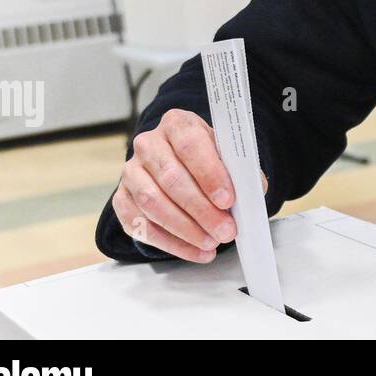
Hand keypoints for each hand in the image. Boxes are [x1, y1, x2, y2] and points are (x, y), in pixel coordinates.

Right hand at [112, 108, 267, 262]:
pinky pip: (141, 225)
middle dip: (201, 210)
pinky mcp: (121, 199)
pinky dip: (170, 243)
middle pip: (171, 179)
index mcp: (176, 124)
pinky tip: (194, 251)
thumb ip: (239, 167)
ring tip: (211, 243)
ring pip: (153, 204)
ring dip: (186, 229)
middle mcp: (148, 145)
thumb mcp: (224, 152)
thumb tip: (253, 189)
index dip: (210, 174)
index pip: (190, 145)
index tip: (228, 199)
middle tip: (225, 230)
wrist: (176, 160)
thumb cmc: (204, 156)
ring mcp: (131, 172)